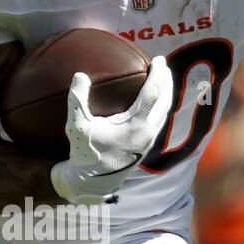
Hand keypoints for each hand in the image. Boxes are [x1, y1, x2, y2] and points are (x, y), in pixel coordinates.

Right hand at [51, 54, 172, 204]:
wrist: (92, 182)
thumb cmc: (85, 154)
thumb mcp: (77, 127)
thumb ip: (78, 100)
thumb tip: (80, 74)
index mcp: (136, 126)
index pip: (153, 95)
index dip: (158, 76)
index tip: (158, 61)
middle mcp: (148, 133)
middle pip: (165, 101)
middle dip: (166, 81)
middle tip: (162, 65)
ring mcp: (149, 141)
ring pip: (165, 112)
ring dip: (165, 94)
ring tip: (162, 79)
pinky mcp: (146, 146)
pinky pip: (159, 120)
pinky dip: (159, 106)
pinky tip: (153, 101)